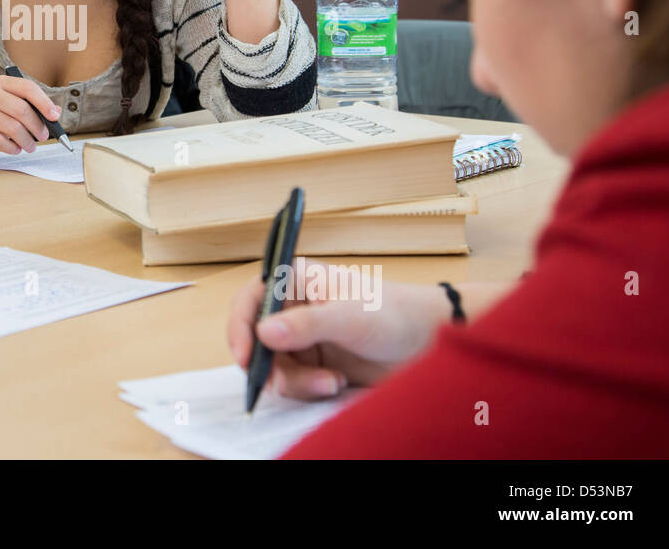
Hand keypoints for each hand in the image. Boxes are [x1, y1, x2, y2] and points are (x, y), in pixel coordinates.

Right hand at [0, 74, 60, 159]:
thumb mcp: (14, 108)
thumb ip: (35, 108)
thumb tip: (56, 112)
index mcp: (1, 83)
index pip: (27, 87)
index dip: (44, 102)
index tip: (55, 117)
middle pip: (21, 109)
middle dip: (37, 126)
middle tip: (44, 137)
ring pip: (12, 128)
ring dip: (27, 141)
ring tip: (30, 146)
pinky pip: (0, 141)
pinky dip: (13, 148)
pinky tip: (15, 149)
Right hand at [226, 258, 448, 398]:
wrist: (427, 343)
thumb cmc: (394, 315)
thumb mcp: (350, 318)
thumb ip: (306, 325)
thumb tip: (263, 332)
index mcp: (296, 281)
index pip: (252, 297)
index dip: (241, 326)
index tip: (246, 357)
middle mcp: (292, 307)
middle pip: (256, 338)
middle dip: (270, 364)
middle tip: (284, 381)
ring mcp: (301, 336)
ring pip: (273, 365)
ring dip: (297, 380)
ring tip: (332, 383)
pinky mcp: (312, 362)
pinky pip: (292, 380)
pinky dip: (309, 387)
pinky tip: (336, 383)